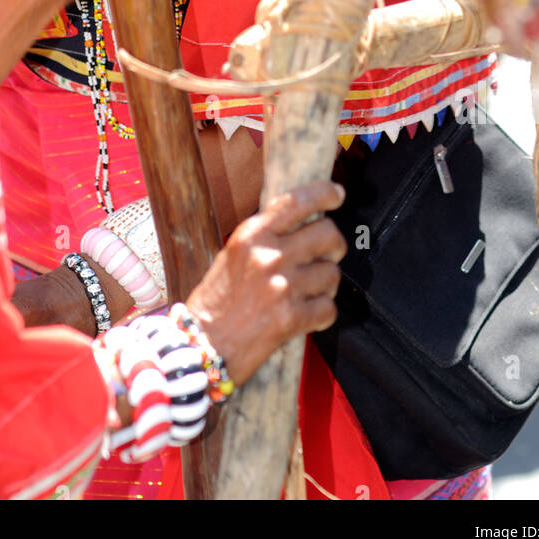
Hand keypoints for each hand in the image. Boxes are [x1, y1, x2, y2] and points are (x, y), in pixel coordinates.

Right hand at [184, 180, 346, 388]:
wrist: (201, 346)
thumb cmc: (215, 303)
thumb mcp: (233, 254)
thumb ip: (266, 237)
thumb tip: (302, 225)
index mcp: (252, 234)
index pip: (298, 201)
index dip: (325, 193)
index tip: (337, 194)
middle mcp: (269, 255)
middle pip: (328, 233)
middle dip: (334, 245)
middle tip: (327, 255)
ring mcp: (282, 286)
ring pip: (332, 273)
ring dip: (326, 284)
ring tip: (309, 292)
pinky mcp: (291, 318)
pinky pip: (329, 308)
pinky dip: (322, 314)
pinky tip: (306, 316)